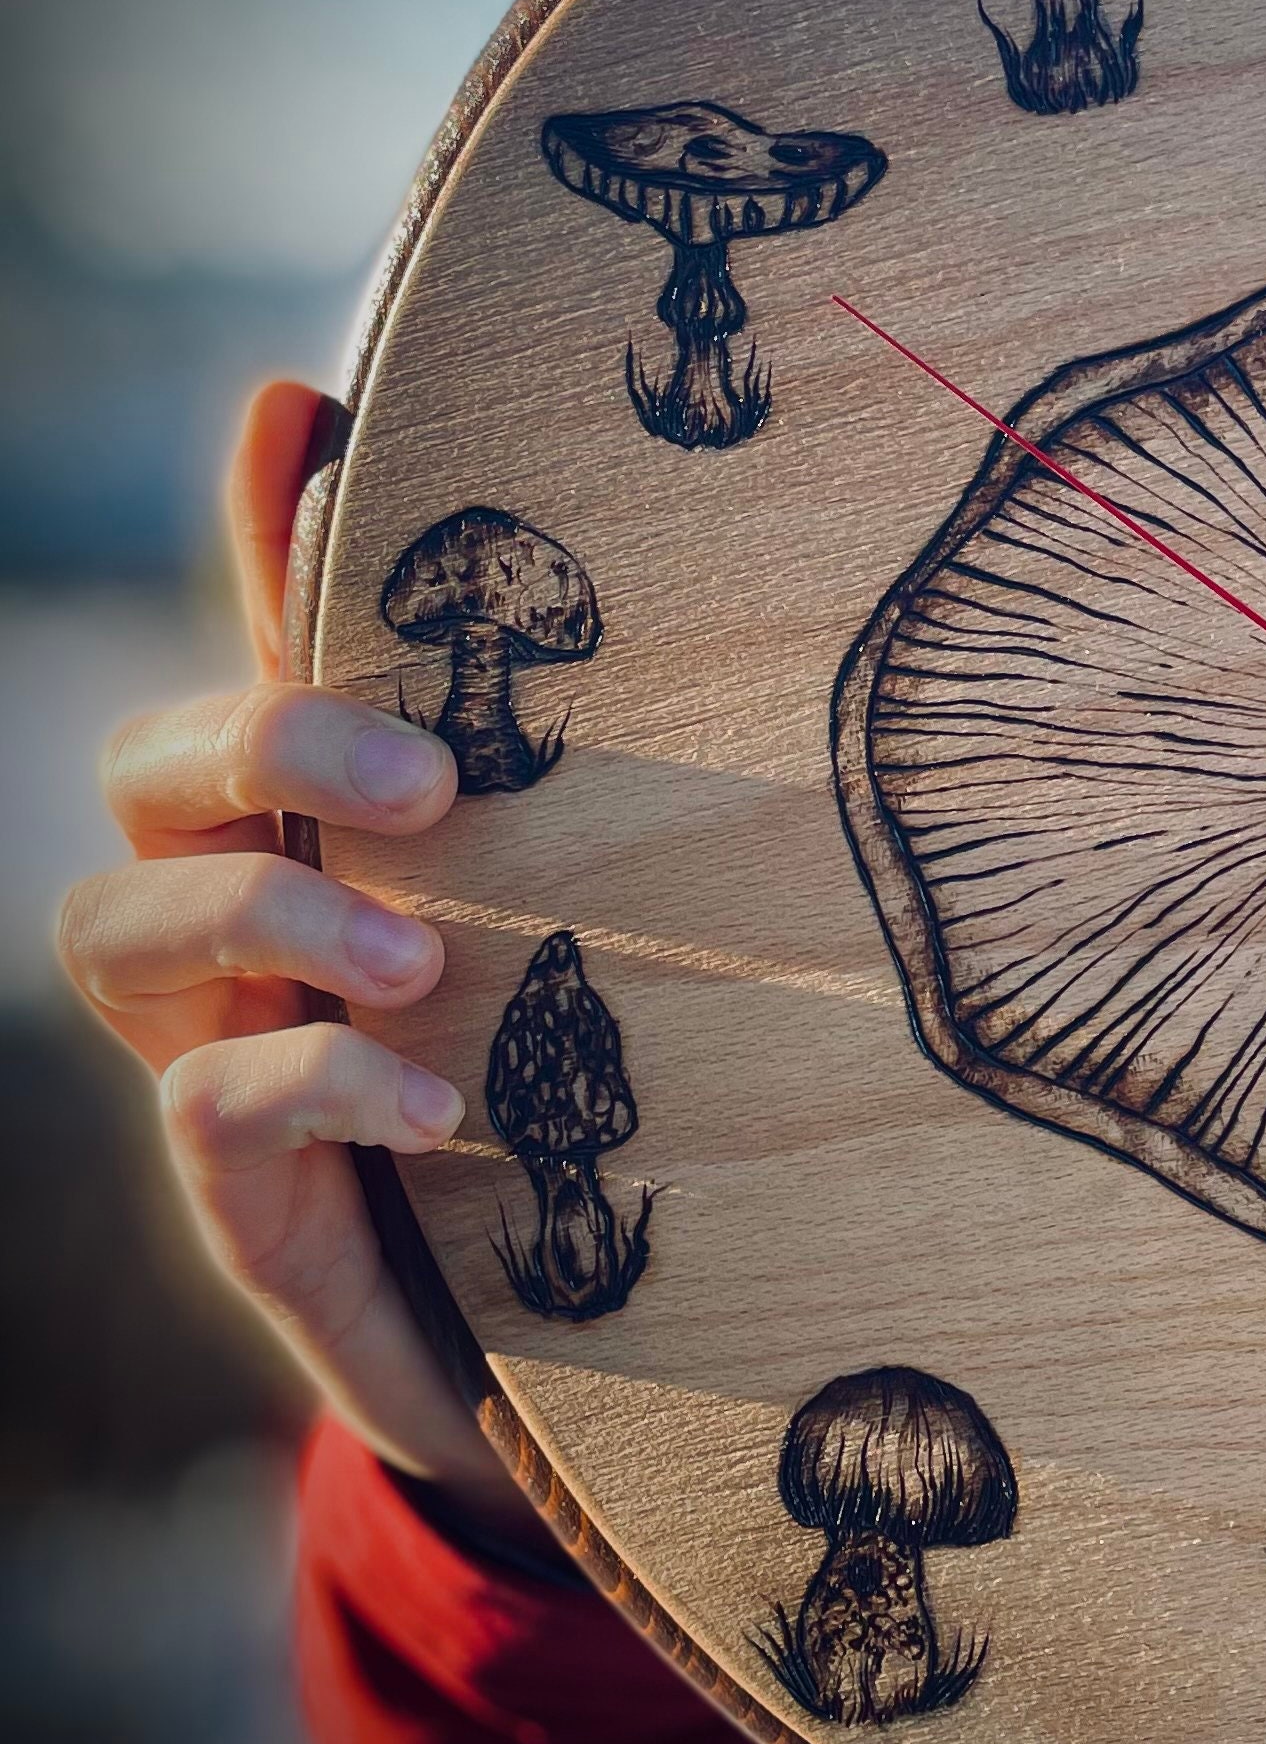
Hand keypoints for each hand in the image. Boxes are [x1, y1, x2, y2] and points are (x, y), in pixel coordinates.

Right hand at [55, 381, 544, 1534]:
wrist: (595, 1338)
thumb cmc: (604, 1099)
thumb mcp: (623, 929)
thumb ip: (604, 787)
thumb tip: (673, 597)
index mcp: (343, 833)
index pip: (271, 653)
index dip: (265, 531)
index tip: (302, 405)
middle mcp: (257, 925)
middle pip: (145, 770)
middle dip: (257, 741)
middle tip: (433, 784)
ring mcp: (229, 1056)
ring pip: (114, 927)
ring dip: (267, 913)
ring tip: (425, 958)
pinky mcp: (250, 1200)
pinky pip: (208, 1109)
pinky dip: (316, 1081)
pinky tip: (439, 1100)